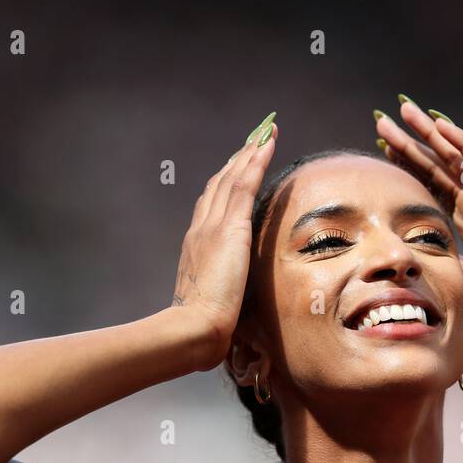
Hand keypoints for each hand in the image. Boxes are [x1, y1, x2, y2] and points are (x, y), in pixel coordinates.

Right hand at [172, 114, 277, 368]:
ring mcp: (212, 226)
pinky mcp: (228, 228)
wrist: (195, 328)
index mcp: (196, 247)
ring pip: (231, 178)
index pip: (212, 206)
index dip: (225, 184)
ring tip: (264, 134)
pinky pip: (243, 185)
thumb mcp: (214, 304)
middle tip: (254, 139)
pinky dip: (255, 161)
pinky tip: (266, 145)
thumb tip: (232, 307)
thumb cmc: (203, 328)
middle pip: (219, 185)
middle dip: (237, 161)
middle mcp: (200, 229)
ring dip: (248, 153)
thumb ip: (222, 295)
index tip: (238, 168)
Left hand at [374, 100, 462, 341]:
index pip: (432, 189)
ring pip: (453, 157)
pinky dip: (460, 142)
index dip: (409, 170)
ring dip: (428, 134)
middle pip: (437, 167)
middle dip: (409, 144)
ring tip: (403, 109)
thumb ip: (450, 266)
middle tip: (382, 122)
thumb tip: (430, 260)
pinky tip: (439, 123)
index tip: (383, 154)